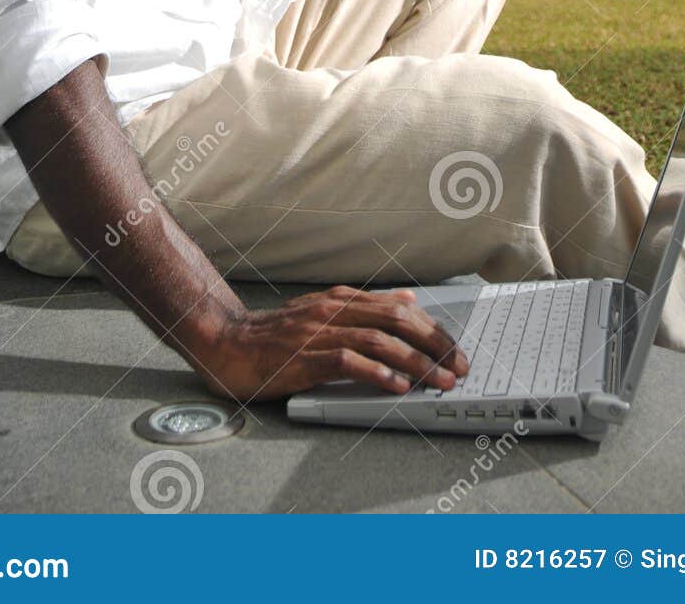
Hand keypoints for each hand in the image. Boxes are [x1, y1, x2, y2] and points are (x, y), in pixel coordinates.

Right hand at [190, 285, 468, 402]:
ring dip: (414, 361)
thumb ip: (365, 307)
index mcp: (341, 300)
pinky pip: (346, 362)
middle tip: (458, 366)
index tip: (455, 349)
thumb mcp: (323, 312)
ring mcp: (318, 333)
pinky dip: (376, 373)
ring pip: (378, 341)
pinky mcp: (303, 358)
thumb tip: (408, 298)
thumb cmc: (275, 335)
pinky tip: (396, 386)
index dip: (432, 329)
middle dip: (433, 343)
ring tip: (438, 379)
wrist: (226, 342)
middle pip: (396, 320)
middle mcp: (333, 311)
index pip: (399, 308)